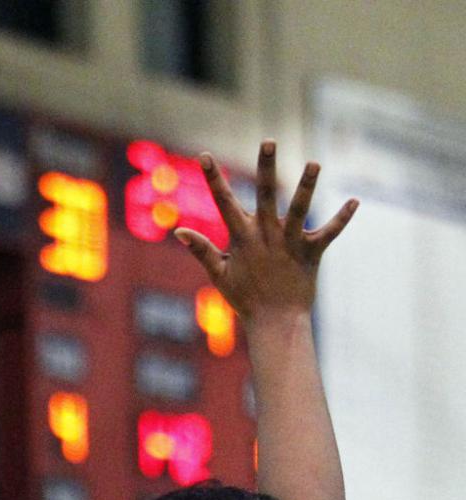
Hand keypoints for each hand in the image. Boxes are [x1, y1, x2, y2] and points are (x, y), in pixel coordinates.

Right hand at [176, 140, 358, 320]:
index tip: (203, 155)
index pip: (223, 203)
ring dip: (306, 186)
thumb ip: (201, 250)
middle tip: (268, 141)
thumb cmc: (246, 299)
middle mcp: (266, 236)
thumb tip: (179, 231)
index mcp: (242, 238)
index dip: (212, 179)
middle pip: (265, 195)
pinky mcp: (310, 253)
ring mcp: (289, 243)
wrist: (275, 323)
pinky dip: (342, 218)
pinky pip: (328, 232)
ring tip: (314, 163)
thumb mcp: (219, 274)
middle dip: (266, 168)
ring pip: (298, 209)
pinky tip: (355, 201)